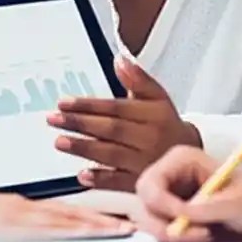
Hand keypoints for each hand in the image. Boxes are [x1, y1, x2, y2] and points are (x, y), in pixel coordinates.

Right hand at [0, 187, 133, 241]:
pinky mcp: (8, 224)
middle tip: (132, 226)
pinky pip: (44, 227)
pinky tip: (84, 231)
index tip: (118, 222)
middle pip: (72, 215)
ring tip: (120, 231)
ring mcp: (17, 216)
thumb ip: (13, 222)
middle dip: (104, 223)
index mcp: (22, 207)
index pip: (66, 212)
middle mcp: (24, 209)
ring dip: (95, 226)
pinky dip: (67, 229)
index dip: (94, 217)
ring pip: (64, 220)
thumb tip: (34, 228)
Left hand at [47, 57, 199, 191]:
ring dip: (84, 148)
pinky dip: (101, 179)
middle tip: (53, 119)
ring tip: (59, 141)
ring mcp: (147, 163)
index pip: (116, 108)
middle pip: (111, 129)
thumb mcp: (158, 98)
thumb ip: (138, 79)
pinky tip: (82, 174)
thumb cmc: (166, 124)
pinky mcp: (142, 183)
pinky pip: (120, 183)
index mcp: (153, 114)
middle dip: (80, 124)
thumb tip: (119, 59)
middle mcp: (150, 138)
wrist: (189, 159)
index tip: (64, 102)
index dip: (89, 105)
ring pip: (112, 155)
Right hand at [135, 146, 241, 241]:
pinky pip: (160, 232)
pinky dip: (175, 239)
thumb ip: (208, 207)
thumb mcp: (237, 202)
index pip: (151, 183)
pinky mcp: (175, 219)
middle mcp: (171, 177)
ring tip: (205, 234)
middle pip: (144, 204)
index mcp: (182, 160)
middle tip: (196, 234)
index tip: (184, 219)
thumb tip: (182, 215)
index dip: (162, 204)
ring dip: (171, 234)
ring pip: (148, 222)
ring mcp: (171, 198)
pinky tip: (200, 236)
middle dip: (164, 223)